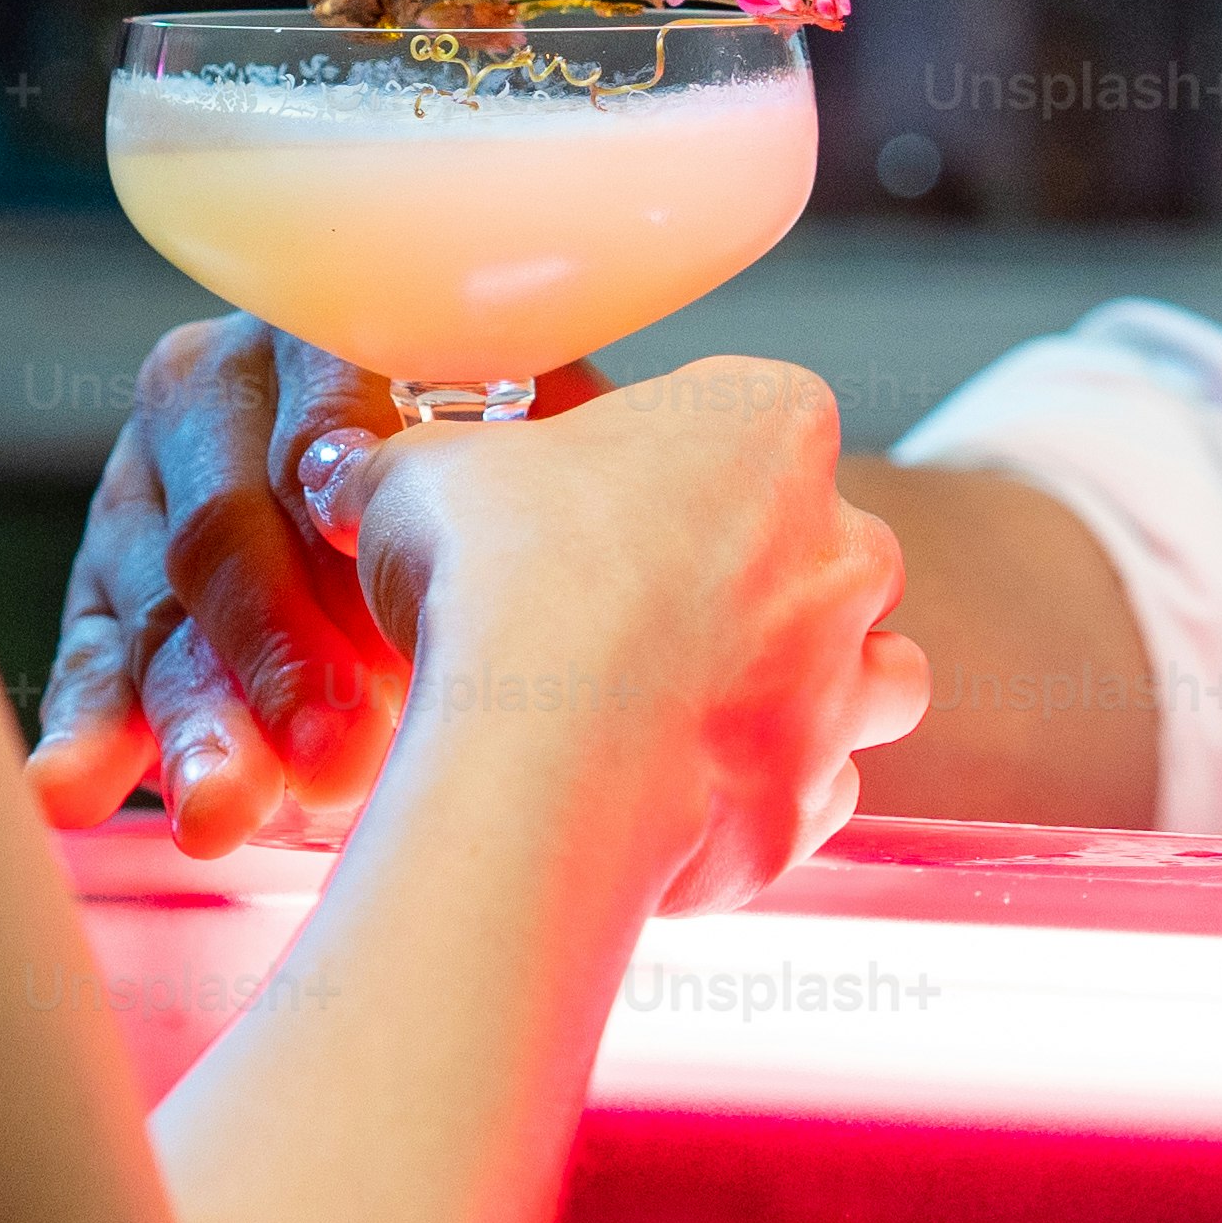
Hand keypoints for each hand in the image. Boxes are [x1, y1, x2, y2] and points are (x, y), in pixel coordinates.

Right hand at [27, 316, 490, 852]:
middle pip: (225, 525)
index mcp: (326, 336)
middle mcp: (212, 389)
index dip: (356, 511)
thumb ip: (502, 481)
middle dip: (280, 653)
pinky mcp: (102, 592)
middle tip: (335, 759)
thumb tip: (511, 551)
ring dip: (196, 721)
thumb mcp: (522, 459)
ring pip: (160, 612)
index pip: (322, 413)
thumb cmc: (509, 496)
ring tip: (223, 814)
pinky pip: (95, 662)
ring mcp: (142, 490)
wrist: (446, 538)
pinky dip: (89, 733)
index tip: (396, 603)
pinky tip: (72, 787)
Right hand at [351, 356, 932, 916]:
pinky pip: (814, 793)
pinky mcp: (810, 802)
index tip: (603, 509)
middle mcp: (839, 547)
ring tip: (688, 710)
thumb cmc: (496, 576)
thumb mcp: (416, 478)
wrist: (541, 754)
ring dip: (806, 691)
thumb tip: (347, 475)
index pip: (753, 421)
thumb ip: (406, 470)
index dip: (675, 467)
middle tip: (641, 618)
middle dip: (761, 581)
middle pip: (829, 548)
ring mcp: (840, 683)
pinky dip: (759, 794)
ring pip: (874, 677)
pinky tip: (673, 796)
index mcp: (768, 422)